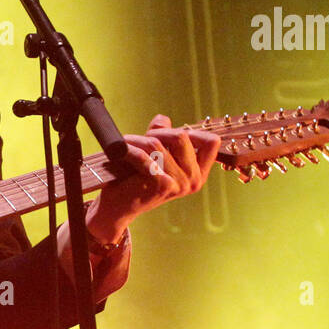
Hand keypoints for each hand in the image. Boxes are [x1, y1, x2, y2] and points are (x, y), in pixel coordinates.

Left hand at [87, 115, 220, 242]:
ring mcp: (180, 184)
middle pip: (182, 136)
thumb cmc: (134, 180)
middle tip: (141, 141)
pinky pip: (145, 155)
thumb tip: (163, 119)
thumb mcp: (154, 155)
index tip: (168, 137)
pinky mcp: (163, 185)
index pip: (211, 142)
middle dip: (157, 133)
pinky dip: (130, 150)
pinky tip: (120, 152)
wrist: (117, 209)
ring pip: (157, 144)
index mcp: (198, 173)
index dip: (190, 131)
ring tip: (124, 146)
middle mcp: (194, 180)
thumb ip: (162, 136)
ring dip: (136, 140)